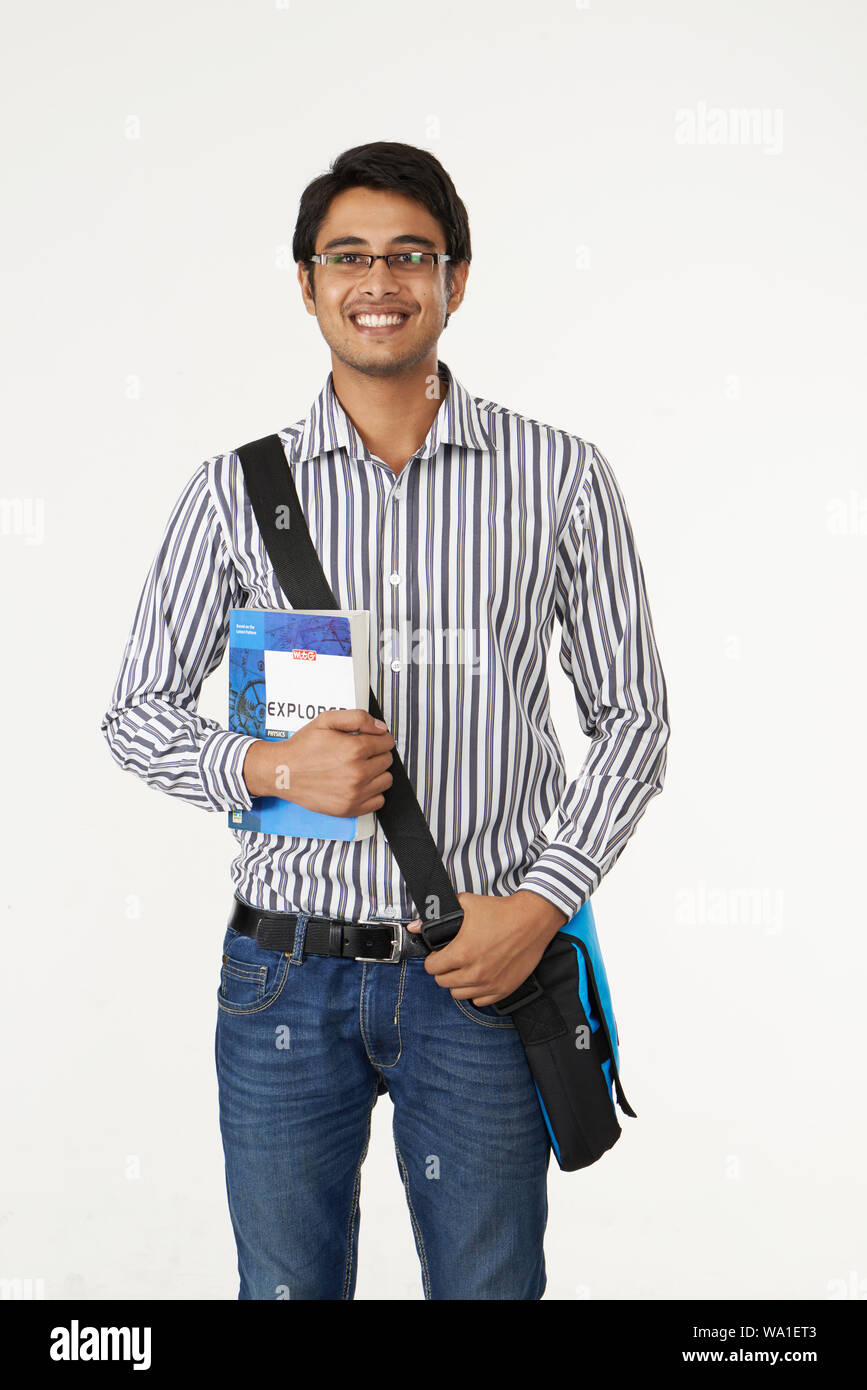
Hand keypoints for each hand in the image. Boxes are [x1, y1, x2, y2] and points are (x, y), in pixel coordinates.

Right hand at [242, 709, 394, 816]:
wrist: (283, 772)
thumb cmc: (303, 746)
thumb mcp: (326, 720)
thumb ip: (358, 718)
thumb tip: (381, 728)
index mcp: (354, 749)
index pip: (387, 742)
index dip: (379, 738)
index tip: (369, 740)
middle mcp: (357, 773)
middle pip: (387, 761)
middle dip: (377, 754)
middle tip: (359, 754)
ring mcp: (354, 793)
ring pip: (386, 781)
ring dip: (377, 773)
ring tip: (359, 768)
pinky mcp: (350, 809)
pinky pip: (378, 801)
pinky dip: (372, 793)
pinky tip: (358, 785)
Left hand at [406, 890, 567, 1006]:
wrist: (533, 920)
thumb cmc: (501, 912)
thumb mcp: (468, 905)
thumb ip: (439, 915)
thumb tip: (415, 925)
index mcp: (463, 952)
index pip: (432, 968)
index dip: (432, 960)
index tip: (438, 955)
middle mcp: (475, 972)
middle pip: (443, 983)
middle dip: (443, 971)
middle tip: (450, 961)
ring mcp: (490, 983)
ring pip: (459, 994)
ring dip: (458, 983)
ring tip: (463, 969)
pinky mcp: (503, 989)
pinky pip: (480, 1001)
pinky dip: (476, 992)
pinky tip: (479, 978)